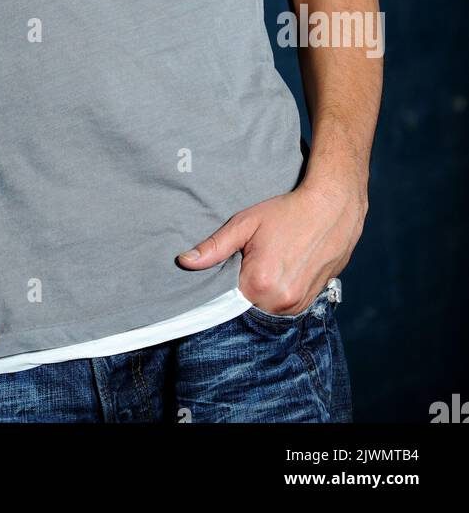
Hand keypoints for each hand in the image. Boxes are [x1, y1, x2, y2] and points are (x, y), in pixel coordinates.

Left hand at [175, 180, 367, 314]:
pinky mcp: (310, 302)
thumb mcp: (246, 223)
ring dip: (260, 294)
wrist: (333, 208)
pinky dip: (277, 294)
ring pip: (265, 309)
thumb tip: (184, 262)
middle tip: (247, 263)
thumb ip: (215, 246)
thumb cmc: (287, 212)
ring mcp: (297, 304)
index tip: (222, 272)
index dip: (221, 286)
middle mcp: (279, 300)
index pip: (226, 299)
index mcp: (259, 282)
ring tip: (266, 264)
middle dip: (241, 289)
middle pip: (246, 306)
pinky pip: (284, 308)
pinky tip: (280, 271)